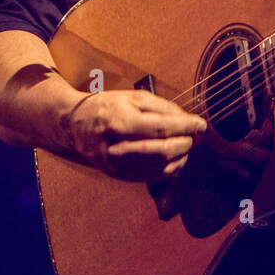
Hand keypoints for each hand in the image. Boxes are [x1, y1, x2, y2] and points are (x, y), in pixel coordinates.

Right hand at [58, 89, 206, 182]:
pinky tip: (176, 158)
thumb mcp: (132, 97)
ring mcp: (116, 165)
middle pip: (161, 151)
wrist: (74, 126)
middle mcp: (116, 147)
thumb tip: (186, 119)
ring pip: (159, 167)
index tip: (201, 124)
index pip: (160, 128)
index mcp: (119, 122)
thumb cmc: (105, 107)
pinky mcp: (119, 176)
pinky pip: (151, 177)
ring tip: (187, 145)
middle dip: (185, 143)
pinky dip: (169, 169)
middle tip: (195, 135)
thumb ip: (161, 107)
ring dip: (180, 157)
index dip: (185, 126)